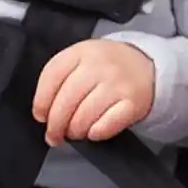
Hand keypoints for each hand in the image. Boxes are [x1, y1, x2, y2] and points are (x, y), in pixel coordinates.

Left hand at [32, 39, 154, 145]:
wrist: (147, 65)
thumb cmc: (107, 67)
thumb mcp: (83, 59)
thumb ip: (61, 78)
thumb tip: (44, 112)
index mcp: (81, 52)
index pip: (52, 76)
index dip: (41, 101)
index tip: (41, 116)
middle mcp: (99, 65)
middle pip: (66, 100)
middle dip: (55, 124)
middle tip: (54, 135)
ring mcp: (118, 83)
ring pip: (84, 116)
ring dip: (75, 130)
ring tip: (75, 132)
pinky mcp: (133, 102)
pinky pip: (106, 125)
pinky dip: (96, 133)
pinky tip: (93, 132)